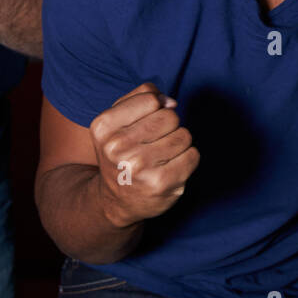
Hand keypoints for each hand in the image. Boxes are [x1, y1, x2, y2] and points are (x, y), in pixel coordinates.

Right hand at [90, 82, 199, 228]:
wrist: (116, 200)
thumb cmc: (122, 151)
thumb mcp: (117, 119)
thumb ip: (141, 96)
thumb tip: (170, 102)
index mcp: (104, 126)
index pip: (151, 99)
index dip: (155, 108)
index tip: (144, 123)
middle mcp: (117, 147)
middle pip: (170, 116)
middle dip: (168, 126)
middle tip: (153, 142)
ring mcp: (139, 167)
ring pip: (184, 135)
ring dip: (178, 143)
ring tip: (160, 156)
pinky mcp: (161, 183)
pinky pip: (193, 155)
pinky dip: (187, 159)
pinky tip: (169, 168)